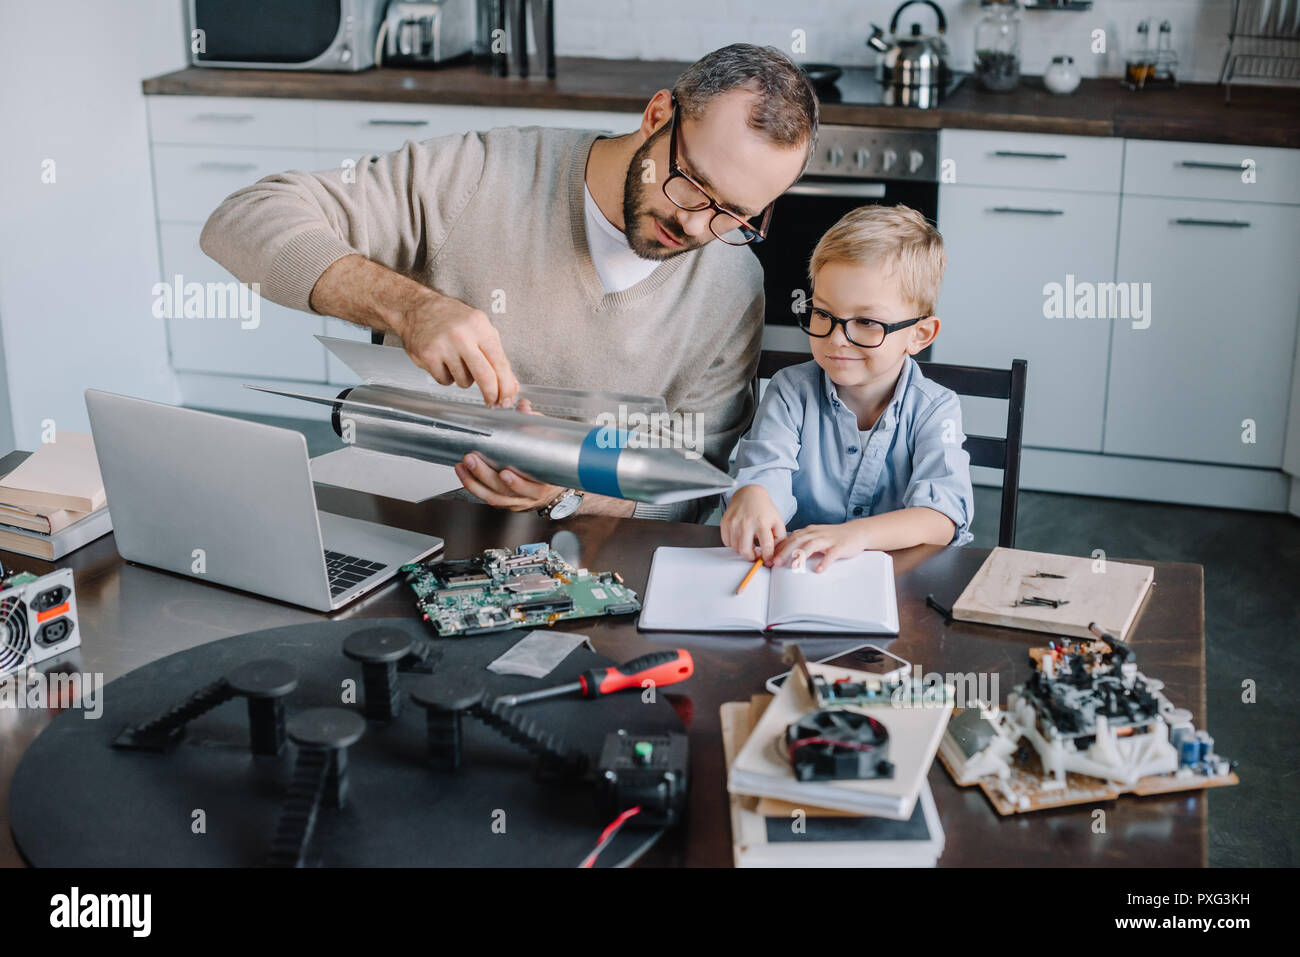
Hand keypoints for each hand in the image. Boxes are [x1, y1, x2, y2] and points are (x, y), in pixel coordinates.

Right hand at [395, 293, 519, 407]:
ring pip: (464, 381)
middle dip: (491, 394)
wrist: (417, 308)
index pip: (500, 362)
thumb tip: (509, 383)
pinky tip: (443, 362)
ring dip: (464, 379)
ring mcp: (444, 346)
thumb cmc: (451, 318)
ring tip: (457, 362)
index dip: (506, 385)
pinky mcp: (428, 356)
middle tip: (493, 402)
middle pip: (484, 376)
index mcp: (479, 327)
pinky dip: (447, 377)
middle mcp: (462, 335)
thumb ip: (496, 354)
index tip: (507, 397)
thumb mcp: (479, 328)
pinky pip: (445, 380)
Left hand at [453, 399, 564, 511]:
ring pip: (493, 497)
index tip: (505, 472)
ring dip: (474, 482)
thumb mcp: (549, 443)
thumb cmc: (550, 464)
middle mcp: (529, 496)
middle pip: (505, 491)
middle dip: (485, 475)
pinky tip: (464, 473)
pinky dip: (473, 486)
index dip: (517, 482)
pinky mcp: (506, 502)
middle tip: (472, 459)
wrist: (553, 485)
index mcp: (544, 484)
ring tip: (463, 466)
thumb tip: (524, 407)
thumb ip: (536, 425)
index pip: (531, 487)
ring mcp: (516, 501)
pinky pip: (487, 497)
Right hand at [720, 485, 787, 563]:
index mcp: (762, 523)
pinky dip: (733, 543)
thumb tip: (774, 554)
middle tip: (755, 555)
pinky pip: (727, 542)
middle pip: (745, 551)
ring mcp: (734, 523)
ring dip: (743, 550)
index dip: (767, 556)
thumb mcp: (778, 522)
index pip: (766, 547)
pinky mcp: (725, 523)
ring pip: (735, 548)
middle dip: (751, 557)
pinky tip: (740, 537)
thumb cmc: (763, 508)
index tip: (767, 557)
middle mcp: (746, 523)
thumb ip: (780, 539)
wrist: (749, 495)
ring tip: (749, 543)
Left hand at [772, 521, 873, 572]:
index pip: (790, 538)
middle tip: (775, 563)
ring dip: (801, 556)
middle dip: (785, 552)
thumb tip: (784, 552)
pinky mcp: (840, 546)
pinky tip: (819, 569)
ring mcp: (828, 539)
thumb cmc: (834, 536)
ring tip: (793, 566)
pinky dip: (824, 561)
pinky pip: (831, 554)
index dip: (779, 548)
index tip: (769, 558)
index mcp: (809, 531)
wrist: (857, 532)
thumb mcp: (816, 536)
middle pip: (797, 541)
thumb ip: (802, 542)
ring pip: (812, 545)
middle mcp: (817, 533)